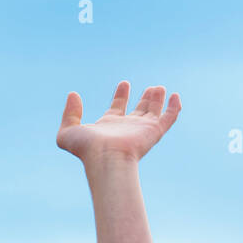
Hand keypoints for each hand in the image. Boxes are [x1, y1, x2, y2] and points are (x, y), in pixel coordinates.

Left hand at [56, 81, 180, 165]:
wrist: (105, 158)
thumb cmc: (86, 149)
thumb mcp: (67, 132)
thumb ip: (69, 114)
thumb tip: (73, 95)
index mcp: (109, 126)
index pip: (117, 108)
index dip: (121, 95)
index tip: (124, 84)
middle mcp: (126, 128)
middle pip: (139, 111)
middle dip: (144, 99)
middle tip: (151, 88)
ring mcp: (141, 130)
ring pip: (153, 113)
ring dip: (157, 100)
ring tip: (159, 88)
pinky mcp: (154, 132)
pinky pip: (168, 118)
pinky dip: (174, 108)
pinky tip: (175, 96)